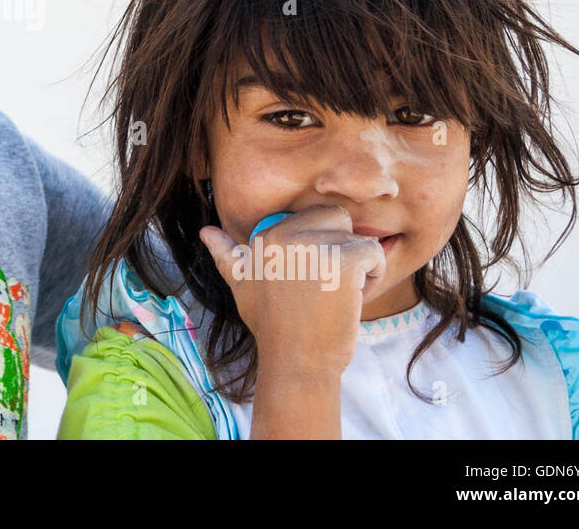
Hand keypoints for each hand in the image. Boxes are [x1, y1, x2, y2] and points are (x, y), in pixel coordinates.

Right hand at [199, 205, 383, 378]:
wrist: (296, 361)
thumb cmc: (272, 326)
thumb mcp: (242, 285)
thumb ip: (227, 255)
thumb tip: (205, 232)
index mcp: (267, 234)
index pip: (312, 217)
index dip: (320, 246)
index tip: (311, 280)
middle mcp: (288, 232)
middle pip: (337, 217)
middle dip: (343, 246)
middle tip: (331, 283)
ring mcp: (316, 246)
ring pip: (359, 237)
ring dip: (360, 266)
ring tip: (341, 295)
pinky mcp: (343, 262)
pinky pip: (374, 254)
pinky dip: (373, 277)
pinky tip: (354, 299)